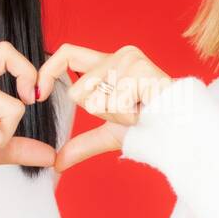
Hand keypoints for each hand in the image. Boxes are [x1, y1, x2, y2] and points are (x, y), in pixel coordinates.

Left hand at [35, 43, 171, 171]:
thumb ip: (82, 144)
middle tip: (129, 110)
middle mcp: (118, 56)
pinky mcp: (140, 69)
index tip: (37, 95)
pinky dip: (128, 115)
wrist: (180, 131)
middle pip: (79, 92)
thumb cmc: (151, 127)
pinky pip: (114, 102)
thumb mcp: (109, 135)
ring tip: (140, 109)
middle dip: (100, 112)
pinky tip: (146, 109)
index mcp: (108, 64)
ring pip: (95, 99)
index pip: (66, 54)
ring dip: (116, 115)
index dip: (47, 70)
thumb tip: (56, 163)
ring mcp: (129, 60)